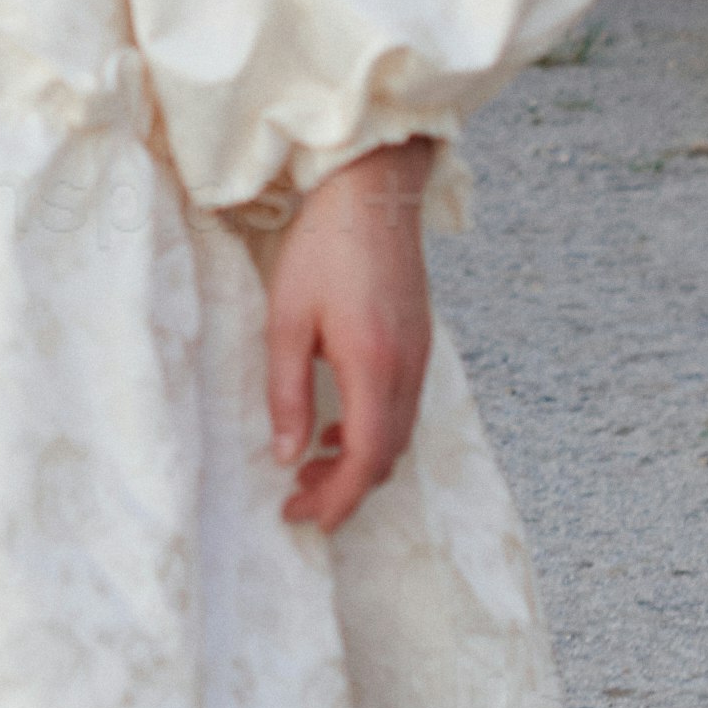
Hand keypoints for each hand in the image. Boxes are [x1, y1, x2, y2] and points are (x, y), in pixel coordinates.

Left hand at [266, 140, 436, 532]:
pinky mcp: (420, 341)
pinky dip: (374, 431)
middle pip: (387, 457)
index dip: (337, 499)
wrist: (372, 190)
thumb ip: (286, 393)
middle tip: (298, 501)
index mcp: (374, 366)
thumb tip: (288, 455)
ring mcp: (420, 355)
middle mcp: (407, 368)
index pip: (366, 460)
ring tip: (312, 468)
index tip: (302, 517)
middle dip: (346, 490)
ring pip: (398, 435)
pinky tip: (338, 424)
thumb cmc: (323, 247)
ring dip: (360, 462)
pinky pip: (403, 407)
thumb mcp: (286, 320)